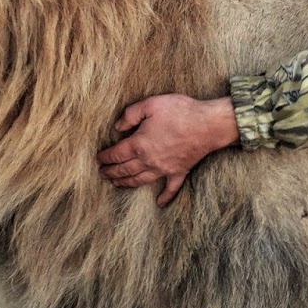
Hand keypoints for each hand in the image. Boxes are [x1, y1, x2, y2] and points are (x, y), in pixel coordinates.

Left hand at [96, 94, 239, 206]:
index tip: (99, 159)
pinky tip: (159, 203)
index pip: (116, 154)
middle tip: (102, 174)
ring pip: (141, 180)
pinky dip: (165, 197)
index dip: (105, 158)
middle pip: (125, 170)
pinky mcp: (180, 171)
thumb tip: (117, 127)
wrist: (209, 124)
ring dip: (127, 184)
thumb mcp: (150, 104)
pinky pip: (171, 188)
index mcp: (139, 144)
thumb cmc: (180, 111)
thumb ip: (130, 115)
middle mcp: (149, 160)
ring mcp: (165, 169)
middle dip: (111, 173)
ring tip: (116, 184)